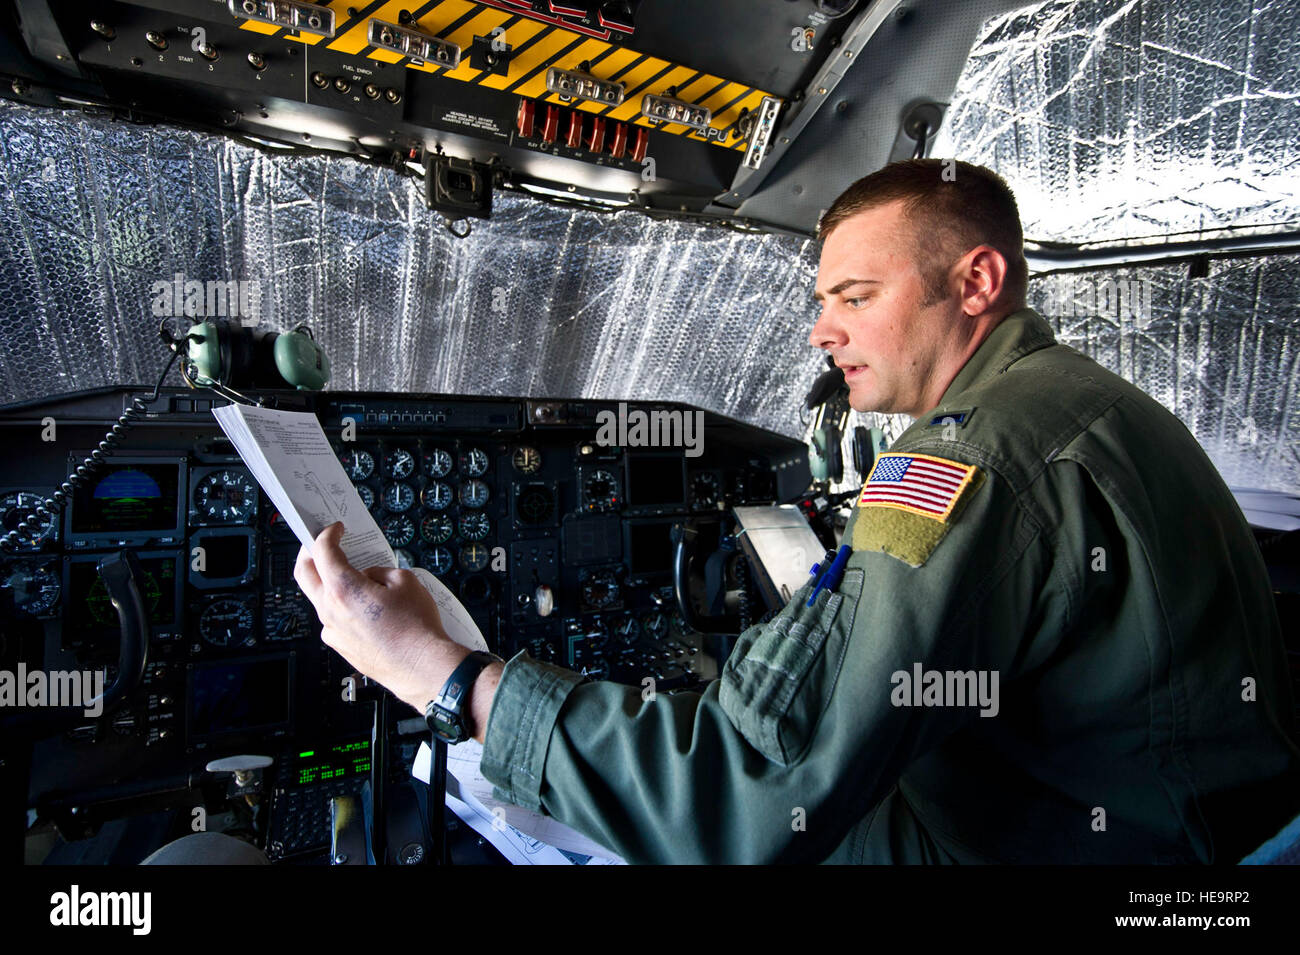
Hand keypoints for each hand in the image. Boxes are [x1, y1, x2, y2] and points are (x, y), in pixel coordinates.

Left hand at [294, 522, 468, 711]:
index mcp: (344, 589)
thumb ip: (379, 572)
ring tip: (353, 579)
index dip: (328, 534)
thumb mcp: (405, 581)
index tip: (335, 530)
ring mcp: (333, 632)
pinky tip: (364, 608)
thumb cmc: (417, 627)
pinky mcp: (341, 647)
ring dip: (328, 583)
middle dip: (310, 554)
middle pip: (305, 574)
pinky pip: (333, 620)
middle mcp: (330, 611)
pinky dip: (342, 607)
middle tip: (320, 545)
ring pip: (319, 599)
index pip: (323, 551)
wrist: (423, 666)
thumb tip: (369, 577)